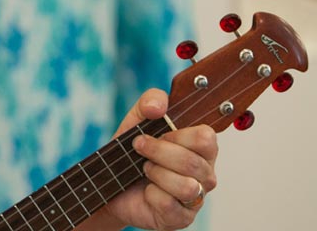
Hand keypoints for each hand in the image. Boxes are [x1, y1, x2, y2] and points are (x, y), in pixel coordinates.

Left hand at [100, 89, 217, 230]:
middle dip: (158, 151)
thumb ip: (151, 100)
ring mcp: (196, 198)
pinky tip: (147, 190)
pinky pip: (169, 204)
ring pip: (186, 186)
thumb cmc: (132, 150)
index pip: (207, 138)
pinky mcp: (181, 218)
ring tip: (145, 170)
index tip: (158, 134)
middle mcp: (205, 174)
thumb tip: (159, 106)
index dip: (178, 135)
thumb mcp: (138, 118)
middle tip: (139, 148)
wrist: (111, 181)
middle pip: (193, 162)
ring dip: (157, 173)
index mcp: (202, 148)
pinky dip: (151, 194)